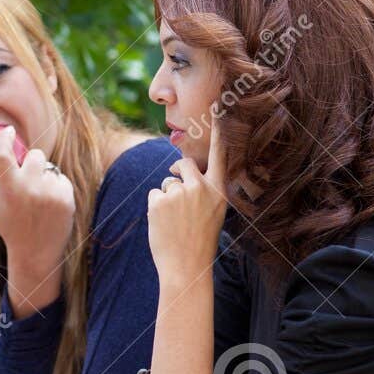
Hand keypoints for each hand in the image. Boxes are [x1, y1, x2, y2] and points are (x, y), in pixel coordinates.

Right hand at [0, 125, 76, 283]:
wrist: (36, 253)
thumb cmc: (7, 229)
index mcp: (8, 189)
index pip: (3, 152)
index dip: (5, 137)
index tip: (9, 131)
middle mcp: (30, 188)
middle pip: (34, 155)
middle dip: (30, 161)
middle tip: (27, 173)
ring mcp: (50, 192)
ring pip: (50, 167)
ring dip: (44, 174)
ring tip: (37, 192)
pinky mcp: (66, 197)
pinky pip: (62, 179)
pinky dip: (56, 186)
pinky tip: (49, 201)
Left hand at [147, 122, 226, 284]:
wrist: (186, 266)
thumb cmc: (199, 240)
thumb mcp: (212, 212)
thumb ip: (202, 189)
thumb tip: (179, 169)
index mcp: (219, 191)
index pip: (219, 155)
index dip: (218, 131)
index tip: (217, 106)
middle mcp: (201, 188)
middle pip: (183, 164)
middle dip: (176, 173)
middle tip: (178, 198)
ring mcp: (179, 193)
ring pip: (167, 183)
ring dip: (166, 199)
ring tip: (175, 222)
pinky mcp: (159, 200)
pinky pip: (154, 194)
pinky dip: (155, 207)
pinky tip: (163, 224)